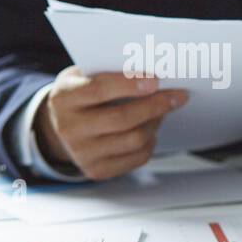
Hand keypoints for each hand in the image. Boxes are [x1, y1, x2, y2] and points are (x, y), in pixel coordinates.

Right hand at [35, 67, 187, 179]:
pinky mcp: (98, 170)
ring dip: (155, 122)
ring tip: (162, 111)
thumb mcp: (85, 77)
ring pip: (134, 139)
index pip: (98, 90)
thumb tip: (154, 72)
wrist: (63, 127)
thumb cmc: (83, 95)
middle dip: (155, 105)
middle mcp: (68, 128)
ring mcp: (82, 152)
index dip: (130, 84)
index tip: (156, 80)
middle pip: (122, 118)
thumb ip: (111, 73)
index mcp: (63, 98)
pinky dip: (151, 141)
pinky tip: (150, 129)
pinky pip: (137, 157)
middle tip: (178, 96)